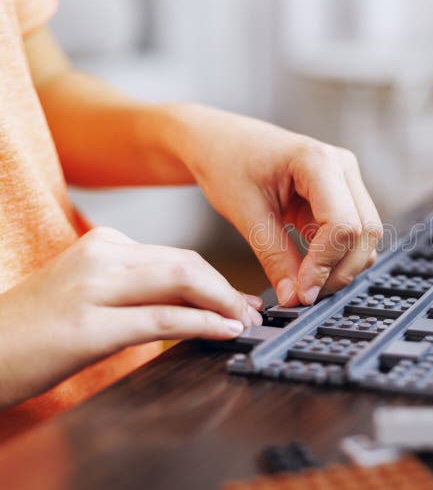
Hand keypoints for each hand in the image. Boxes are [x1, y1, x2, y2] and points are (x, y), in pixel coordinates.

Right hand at [0, 227, 261, 408]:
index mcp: (104, 245)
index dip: (218, 279)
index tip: (240, 300)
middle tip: (252, 313)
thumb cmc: (35, 329)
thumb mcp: (91, 295)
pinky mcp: (90, 326)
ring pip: (181, 283)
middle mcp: (102, 257)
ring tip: (245, 323)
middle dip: (227, 289)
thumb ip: (138, 292)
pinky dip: (202, 323)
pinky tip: (223, 331)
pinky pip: (161, 319)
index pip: (177, 257)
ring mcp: (95, 288)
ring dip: (223, 304)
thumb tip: (194, 306)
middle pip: (186, 264)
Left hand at [169, 105, 382, 306]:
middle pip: (365, 232)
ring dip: (341, 265)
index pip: (343, 224)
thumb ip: (275, 257)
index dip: (325, 264)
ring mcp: (347, 179)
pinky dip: (336, 255)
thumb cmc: (227, 161)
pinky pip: (354, 232)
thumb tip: (295, 297)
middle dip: (338, 270)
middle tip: (304, 295)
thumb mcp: (245, 213)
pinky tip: (308, 267)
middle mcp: (342, 166)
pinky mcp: (343, 194)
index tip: (302, 292)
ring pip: (366, 236)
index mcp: (317, 161)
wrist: (220, 141)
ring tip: (305, 283)